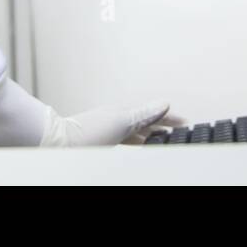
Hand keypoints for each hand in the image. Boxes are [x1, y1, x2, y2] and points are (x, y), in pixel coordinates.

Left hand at [40, 100, 188, 145]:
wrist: (60, 142)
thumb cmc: (88, 132)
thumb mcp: (121, 122)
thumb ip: (144, 113)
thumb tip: (165, 103)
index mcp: (125, 112)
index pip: (154, 114)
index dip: (170, 118)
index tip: (185, 122)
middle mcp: (118, 117)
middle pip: (147, 121)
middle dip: (164, 125)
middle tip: (178, 131)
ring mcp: (110, 127)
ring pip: (138, 130)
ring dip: (152, 133)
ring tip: (163, 138)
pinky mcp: (104, 138)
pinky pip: (128, 138)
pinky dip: (139, 140)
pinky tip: (137, 144)